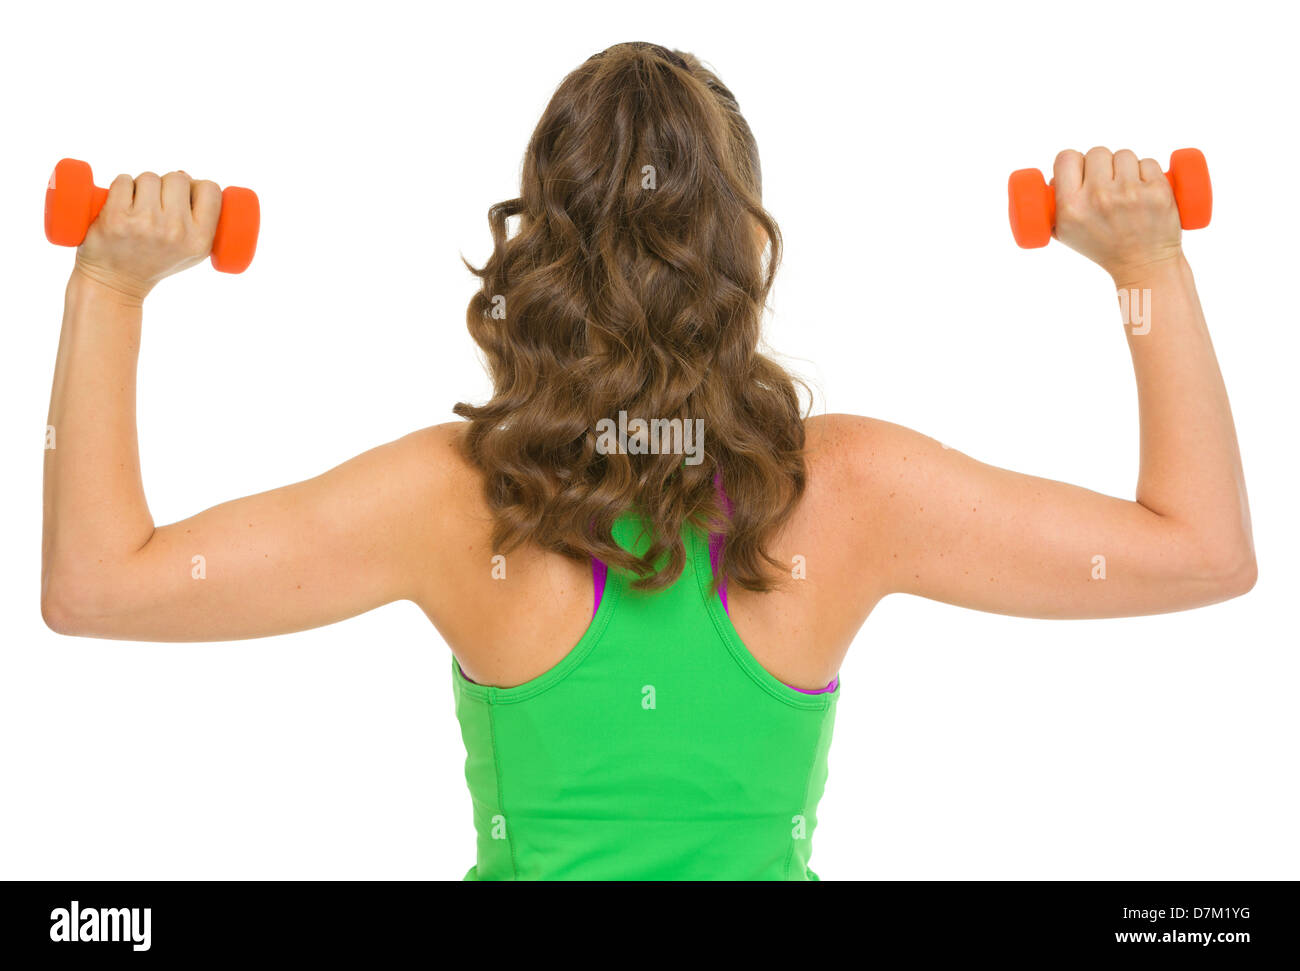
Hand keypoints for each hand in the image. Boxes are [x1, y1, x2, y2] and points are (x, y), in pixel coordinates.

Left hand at [72, 170, 222, 302]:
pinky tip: (120, 202)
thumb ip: (203, 221)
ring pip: (149, 177)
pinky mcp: (116, 218)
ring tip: (139, 207)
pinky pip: (123, 180)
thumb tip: (187, 176)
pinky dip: (121, 185)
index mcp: (200, 240)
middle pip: (177, 178)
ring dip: (142, 186)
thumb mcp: (192, 253)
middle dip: (166, 185)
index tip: (185, 196)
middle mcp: (175, 231)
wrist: (117, 283)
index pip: (209, 190)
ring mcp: (145, 223)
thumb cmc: (155, 261)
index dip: (197, 186)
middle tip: (158, 205)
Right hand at [1051, 147, 1182, 283]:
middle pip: (1097, 152)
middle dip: (1102, 165)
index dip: (1074, 161)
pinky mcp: (1157, 190)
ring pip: (1124, 155)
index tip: (1081, 171)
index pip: (1066, 158)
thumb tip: (1055, 177)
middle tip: (1107, 184)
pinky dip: (1147, 172)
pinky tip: (1144, 189)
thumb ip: (1054, 206)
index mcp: (1071, 207)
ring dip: (1125, 167)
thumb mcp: (1067, 234)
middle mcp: (1099, 198)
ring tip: (1127, 189)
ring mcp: (1130, 193)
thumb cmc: (1103, 248)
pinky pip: (1148, 162)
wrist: (1143, 265)